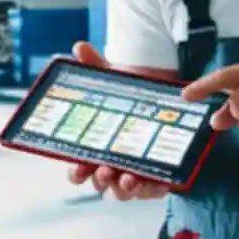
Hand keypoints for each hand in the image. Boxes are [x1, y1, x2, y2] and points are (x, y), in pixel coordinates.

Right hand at [64, 42, 171, 200]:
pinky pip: (153, 190)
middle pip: (99, 183)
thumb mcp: (113, 78)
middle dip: (101, 181)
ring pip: (123, 192)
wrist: (162, 96)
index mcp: (94, 148)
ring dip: (124, 190)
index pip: (78, 168)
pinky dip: (154, 190)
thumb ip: (95, 64)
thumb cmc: (130, 93)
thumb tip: (78, 47)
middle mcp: (110, 163)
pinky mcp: (155, 174)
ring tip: (129, 178)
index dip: (76, 172)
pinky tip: (160, 185)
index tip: (78, 169)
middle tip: (107, 171)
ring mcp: (132, 171)